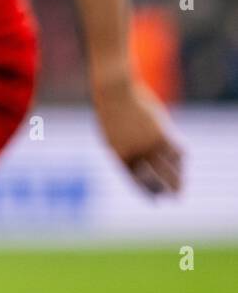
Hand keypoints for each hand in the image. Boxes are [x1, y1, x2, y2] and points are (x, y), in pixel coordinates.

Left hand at [92, 77, 182, 195]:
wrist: (114, 92)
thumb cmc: (110, 112)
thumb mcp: (111, 135)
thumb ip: (123, 150)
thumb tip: (137, 163)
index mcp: (119, 156)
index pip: (135, 181)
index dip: (147, 192)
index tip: (156, 200)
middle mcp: (135, 154)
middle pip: (155, 179)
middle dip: (166, 190)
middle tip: (176, 198)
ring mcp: (148, 144)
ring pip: (169, 168)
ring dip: (178, 178)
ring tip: (183, 185)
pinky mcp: (161, 133)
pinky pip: (176, 151)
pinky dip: (180, 157)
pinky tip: (183, 160)